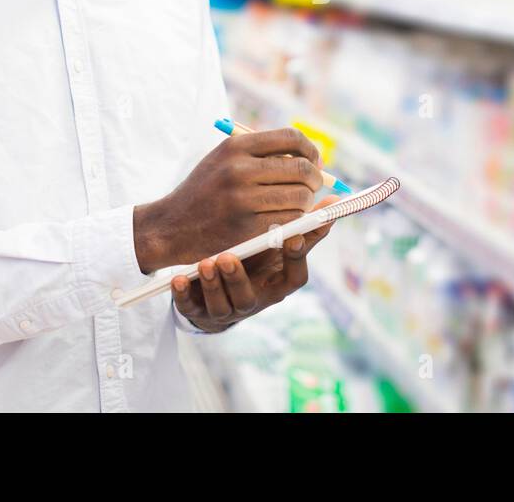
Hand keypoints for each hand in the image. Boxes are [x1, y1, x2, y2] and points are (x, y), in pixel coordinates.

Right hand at [133, 127, 324, 272]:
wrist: (171, 226)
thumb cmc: (205, 191)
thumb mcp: (223, 160)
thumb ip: (260, 153)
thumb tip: (311, 156)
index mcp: (235, 146)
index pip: (291, 138)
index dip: (311, 150)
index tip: (314, 162)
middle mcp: (239, 169)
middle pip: (301, 168)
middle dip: (315, 179)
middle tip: (313, 186)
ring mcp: (242, 199)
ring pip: (300, 196)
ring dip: (307, 202)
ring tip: (298, 204)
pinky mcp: (245, 227)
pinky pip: (289, 221)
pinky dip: (295, 221)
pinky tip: (285, 220)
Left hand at [170, 195, 338, 332]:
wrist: (216, 286)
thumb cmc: (254, 259)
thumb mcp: (277, 246)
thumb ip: (301, 228)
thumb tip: (333, 201)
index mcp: (276, 283)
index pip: (293, 277)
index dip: (294, 260)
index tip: (290, 238)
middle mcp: (253, 300)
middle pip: (250, 298)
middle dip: (238, 279)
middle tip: (228, 256)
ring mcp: (224, 309)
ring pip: (220, 305)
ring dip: (212, 285)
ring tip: (205, 263)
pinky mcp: (197, 312)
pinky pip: (189, 309)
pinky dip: (184, 295)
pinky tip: (179, 279)